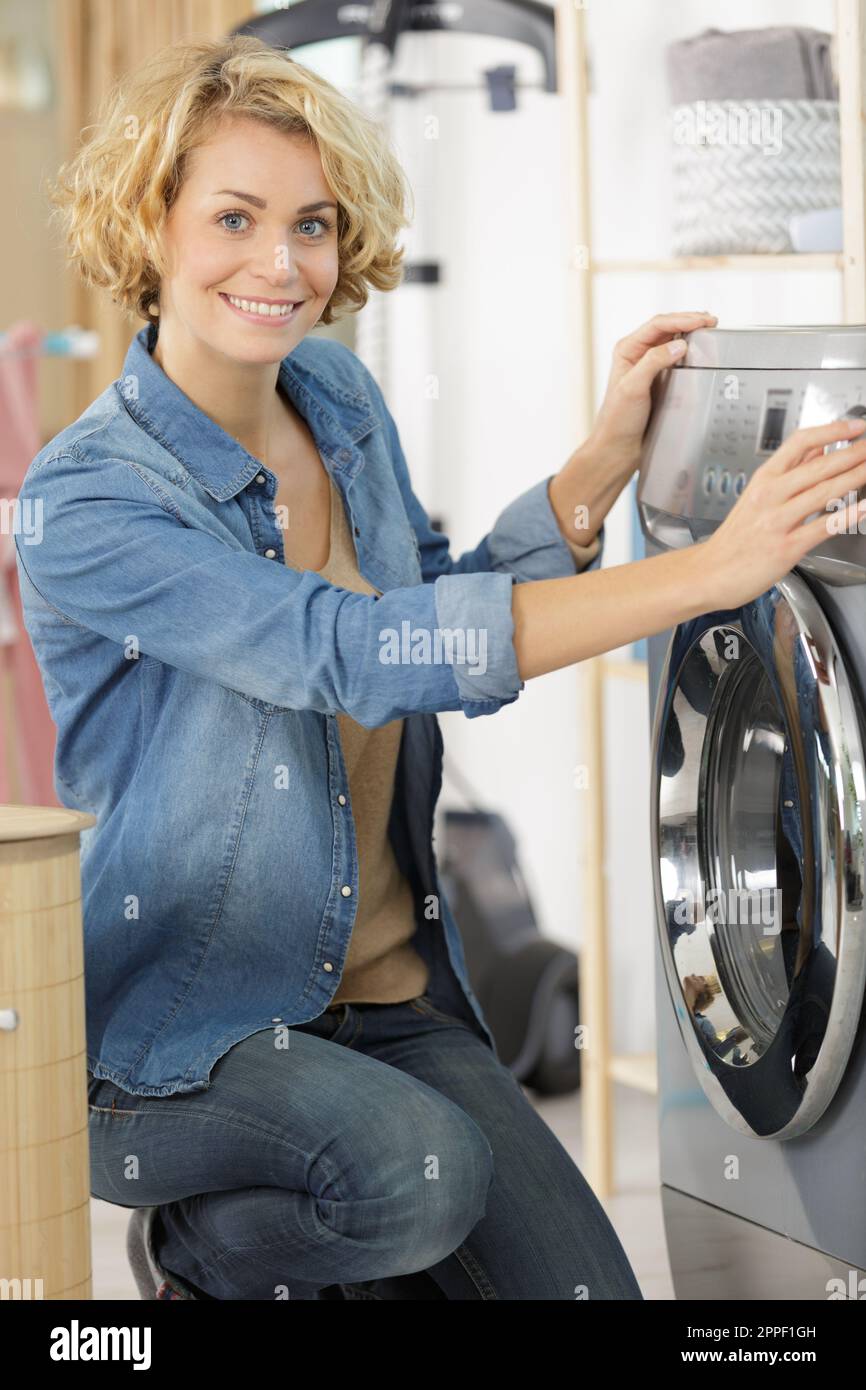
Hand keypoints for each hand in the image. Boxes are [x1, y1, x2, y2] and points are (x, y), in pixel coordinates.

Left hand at [590, 310, 717, 474]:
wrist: (618, 447)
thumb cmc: (618, 420)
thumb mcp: (633, 387)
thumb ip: (654, 362)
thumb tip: (679, 344)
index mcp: (627, 349)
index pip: (658, 324)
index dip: (682, 319)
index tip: (703, 320)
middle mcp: (637, 354)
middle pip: (666, 328)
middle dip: (689, 321)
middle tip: (712, 321)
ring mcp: (648, 366)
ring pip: (672, 340)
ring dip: (690, 333)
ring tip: (709, 329)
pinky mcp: (658, 379)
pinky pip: (676, 358)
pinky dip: (689, 351)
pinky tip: (700, 351)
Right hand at [705, 417, 865, 609]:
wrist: (710, 573)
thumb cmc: (734, 539)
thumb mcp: (758, 496)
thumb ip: (791, 471)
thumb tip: (821, 448)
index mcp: (764, 479)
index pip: (800, 442)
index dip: (832, 431)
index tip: (856, 427)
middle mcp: (770, 496)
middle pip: (818, 466)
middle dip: (853, 453)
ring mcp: (777, 521)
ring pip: (823, 492)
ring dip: (855, 478)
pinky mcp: (786, 548)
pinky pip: (823, 527)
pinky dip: (847, 516)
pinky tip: (864, 508)